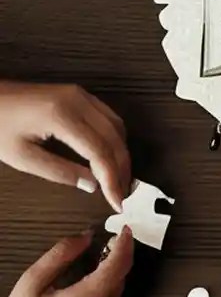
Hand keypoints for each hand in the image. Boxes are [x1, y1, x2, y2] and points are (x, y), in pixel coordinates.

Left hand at [0, 82, 130, 212]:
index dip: (112, 178)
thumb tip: (92, 185)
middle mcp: (79, 101)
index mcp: (62, 116)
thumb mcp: (21, 157)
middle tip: (122, 194)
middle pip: (114, 139)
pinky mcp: (81, 95)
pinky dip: (116, 140)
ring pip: (117, 127)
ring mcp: (82, 95)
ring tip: (119, 179)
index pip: (99, 151)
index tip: (117, 201)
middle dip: (122, 169)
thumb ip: (59, 172)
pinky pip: (110, 118)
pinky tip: (112, 156)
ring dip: (121, 155)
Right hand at [0, 227, 134, 296]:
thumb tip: (87, 236)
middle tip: (108, 244)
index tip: (125, 230)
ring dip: (112, 276)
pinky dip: (108, 293)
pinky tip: (90, 290)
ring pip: (119, 292)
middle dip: (117, 258)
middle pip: (121, 278)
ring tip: (95, 268)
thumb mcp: (31, 283)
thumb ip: (61, 255)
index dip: (124, 244)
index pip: (116, 266)